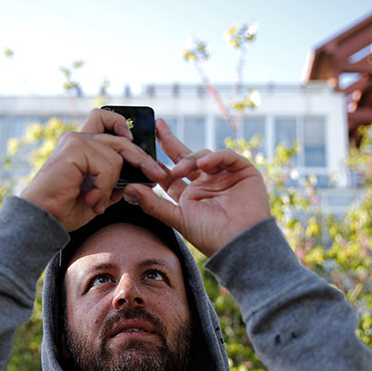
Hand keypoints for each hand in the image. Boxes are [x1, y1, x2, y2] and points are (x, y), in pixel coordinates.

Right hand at [20, 109, 165, 231]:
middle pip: (120, 137)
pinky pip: (108, 166)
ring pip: (117, 157)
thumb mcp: (99, 195)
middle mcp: (77, 139)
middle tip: (156, 176)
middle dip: (142, 158)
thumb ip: (116, 182)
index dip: (122, 125)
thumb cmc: (64, 209)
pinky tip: (91, 200)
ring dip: (112, 185)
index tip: (134, 142)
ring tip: (96, 202)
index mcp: (80, 146)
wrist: (42, 219)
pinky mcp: (74, 149)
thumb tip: (141, 177)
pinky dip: (104, 187)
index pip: (104, 119)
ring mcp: (75, 141)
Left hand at [122, 118, 270, 255]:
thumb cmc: (210, 235)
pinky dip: (215, 156)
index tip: (142, 147)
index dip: (156, 160)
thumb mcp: (178, 219)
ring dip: (190, 159)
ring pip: (203, 155)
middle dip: (170, 141)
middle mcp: (205, 183)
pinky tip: (205, 165)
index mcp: (189, 195)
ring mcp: (224, 176)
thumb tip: (128, 189)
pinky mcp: (243, 171)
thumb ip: (154, 204)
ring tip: (182, 170)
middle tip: (157, 127)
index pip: (169, 174)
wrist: (240, 243)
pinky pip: (227, 156)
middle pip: (184, 157)